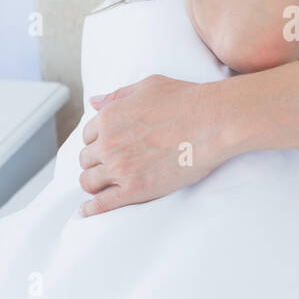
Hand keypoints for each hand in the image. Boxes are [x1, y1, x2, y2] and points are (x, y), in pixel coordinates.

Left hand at [77, 75, 228, 215]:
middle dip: (96, 163)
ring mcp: (120, 168)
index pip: (88, 136)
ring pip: (89, 182)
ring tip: (104, 186)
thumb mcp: (147, 86)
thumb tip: (94, 102)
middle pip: (86, 160)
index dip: (98, 142)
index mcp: (109, 117)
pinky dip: (91, 209)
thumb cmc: (186, 100)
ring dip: (95, 184)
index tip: (107, 149)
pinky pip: (102, 204)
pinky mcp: (135, 189)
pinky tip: (87, 212)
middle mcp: (108, 143)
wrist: (212, 122)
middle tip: (110, 167)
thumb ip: (118, 95)